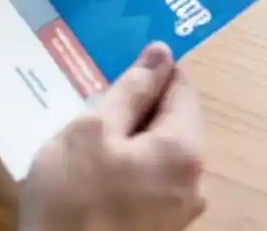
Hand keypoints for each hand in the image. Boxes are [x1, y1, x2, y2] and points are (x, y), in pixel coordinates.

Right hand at [19, 43, 205, 230]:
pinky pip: (149, 180)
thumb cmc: (71, 197)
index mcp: (184, 149)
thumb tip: (160, 52)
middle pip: (172, 122)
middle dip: (133, 110)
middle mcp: (195, 181)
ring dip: (126, 140)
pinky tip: (90, 174)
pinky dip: (125, 168)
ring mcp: (180, 211)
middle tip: (89, 110)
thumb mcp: (91, 129)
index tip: (110, 73)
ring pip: (157, 152)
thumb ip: (130, 89)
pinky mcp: (160, 229)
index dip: (146, 73)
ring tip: (84, 143)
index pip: (181, 87)